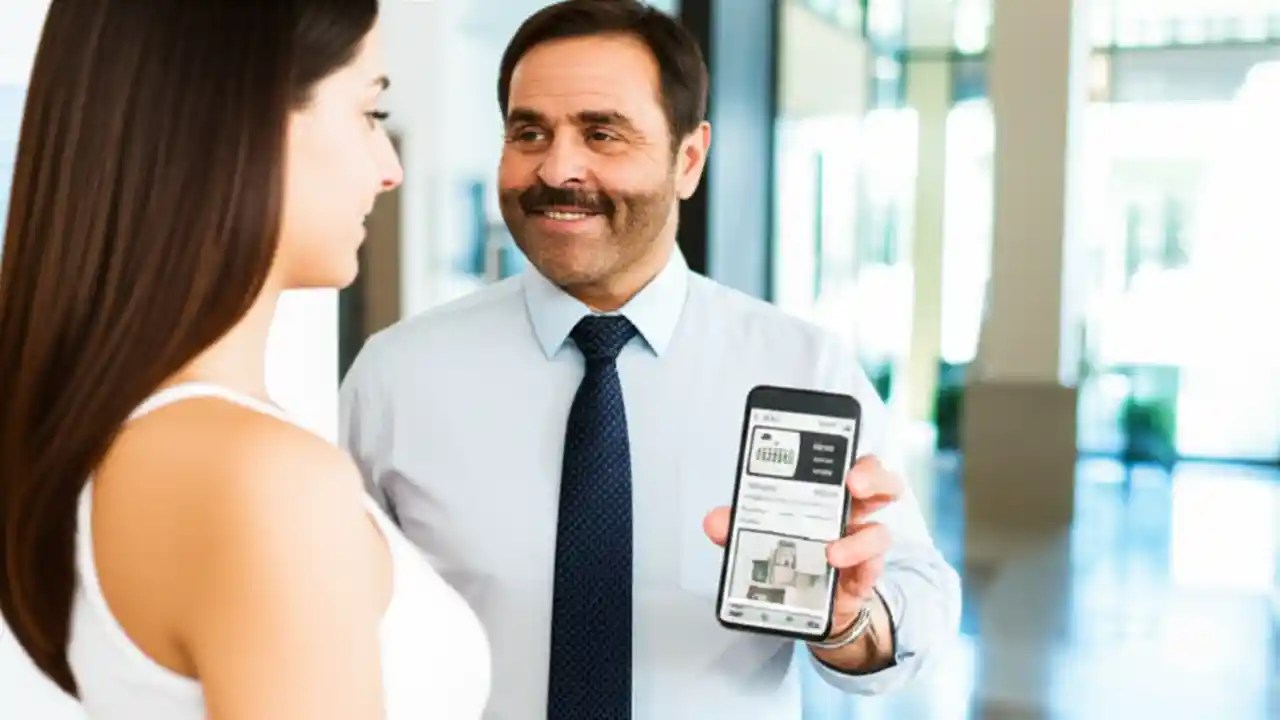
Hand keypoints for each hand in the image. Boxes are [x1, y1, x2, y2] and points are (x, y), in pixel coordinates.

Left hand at [702, 455, 901, 630]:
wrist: (800, 603)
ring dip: (858, 540)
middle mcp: (851, 515)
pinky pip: (874, 570)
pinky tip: (848, 573)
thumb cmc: (788, 555)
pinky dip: (863, 570)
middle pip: (882, 485)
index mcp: (828, 494)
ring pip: (880, 532)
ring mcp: (860, 546)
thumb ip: (735, 525)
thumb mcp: (755, 535)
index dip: (851, 450)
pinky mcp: (862, 578)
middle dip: (873, 477)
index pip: (849, 461)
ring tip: (830, 553)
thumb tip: (714, 521)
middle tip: (853, 483)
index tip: (839, 448)